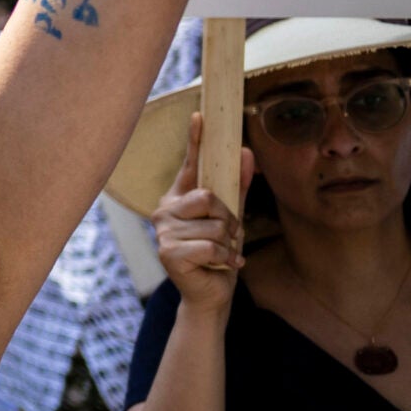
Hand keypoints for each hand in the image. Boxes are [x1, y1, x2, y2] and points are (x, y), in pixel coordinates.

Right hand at [154, 113, 249, 315]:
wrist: (210, 295)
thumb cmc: (218, 254)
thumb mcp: (232, 218)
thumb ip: (239, 187)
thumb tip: (246, 152)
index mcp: (179, 198)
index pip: (189, 165)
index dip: (195, 140)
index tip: (200, 115)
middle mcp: (165, 211)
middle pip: (208, 197)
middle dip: (228, 219)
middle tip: (228, 237)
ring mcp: (164, 232)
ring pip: (214, 224)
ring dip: (229, 243)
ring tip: (223, 254)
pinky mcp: (168, 253)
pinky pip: (211, 245)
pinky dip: (225, 258)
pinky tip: (221, 265)